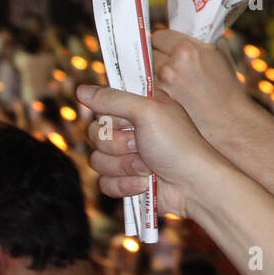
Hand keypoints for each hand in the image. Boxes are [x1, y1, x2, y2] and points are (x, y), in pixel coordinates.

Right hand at [76, 82, 222, 222]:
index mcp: (139, 106)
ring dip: (123, 166)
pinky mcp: (126, 180)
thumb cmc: (177, 144)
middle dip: (117, 144)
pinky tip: (144, 183)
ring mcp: (128, 156)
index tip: (126, 120)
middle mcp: (132, 129)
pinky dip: (124, 185)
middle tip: (140, 144)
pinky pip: (104, 182)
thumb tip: (80, 90)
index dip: (110, 115)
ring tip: (147, 166)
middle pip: (95, 133)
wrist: (193, 185)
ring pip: (97, 160)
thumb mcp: (148, 111)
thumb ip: (113, 99)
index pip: (104, 103)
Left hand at [151, 29, 256, 152]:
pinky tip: (167, 94)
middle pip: (149, 54)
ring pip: (146, 72)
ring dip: (154, 75)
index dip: (163, 43)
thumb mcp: (220, 56)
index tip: (165, 47)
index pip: (159, 36)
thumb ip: (202, 42)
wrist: (229, 122)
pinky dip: (154, 90)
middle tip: (167, 65)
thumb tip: (191, 34)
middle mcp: (170, 65)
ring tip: (169, 82)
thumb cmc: (228, 90)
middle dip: (158, 58)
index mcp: (186, 48)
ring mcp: (162, 85)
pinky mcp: (157, 103)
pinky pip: (147, 89)